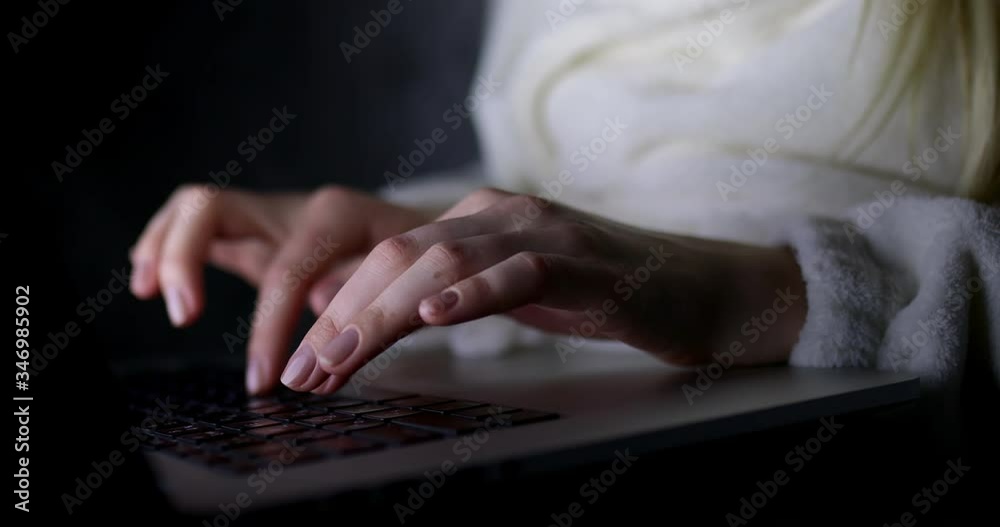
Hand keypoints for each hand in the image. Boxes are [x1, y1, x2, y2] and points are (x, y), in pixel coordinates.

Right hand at [129, 185, 430, 393]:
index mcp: (337, 216)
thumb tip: (325, 345)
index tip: (265, 379)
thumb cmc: (420, 263)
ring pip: (196, 207)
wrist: (428, 234)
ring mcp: (272, 215)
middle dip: (183, 256)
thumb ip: (371, 309)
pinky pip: (199, 226)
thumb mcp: (412, 284)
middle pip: (213, 206)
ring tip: (145, 291)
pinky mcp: (258, 232)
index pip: (287, 269)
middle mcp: (297, 207)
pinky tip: (148, 280)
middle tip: (182, 316)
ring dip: (163, 245)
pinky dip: (167, 246)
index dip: (270, 326)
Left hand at [283, 188, 806, 393]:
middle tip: (303, 374)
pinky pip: (516, 271)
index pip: (387, 259)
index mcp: (477, 220)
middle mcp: (499, 214)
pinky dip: (473, 292)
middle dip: (342, 319)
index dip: (338, 311)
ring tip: (339, 360)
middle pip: (399, 259)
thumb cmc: (600, 294)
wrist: (693, 288)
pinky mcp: (580, 261)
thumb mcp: (511, 290)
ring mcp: (540, 232)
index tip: (304, 364)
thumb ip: (451, 292)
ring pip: (442, 263)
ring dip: (382, 315)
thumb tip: (378, 319)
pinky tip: (436, 316)